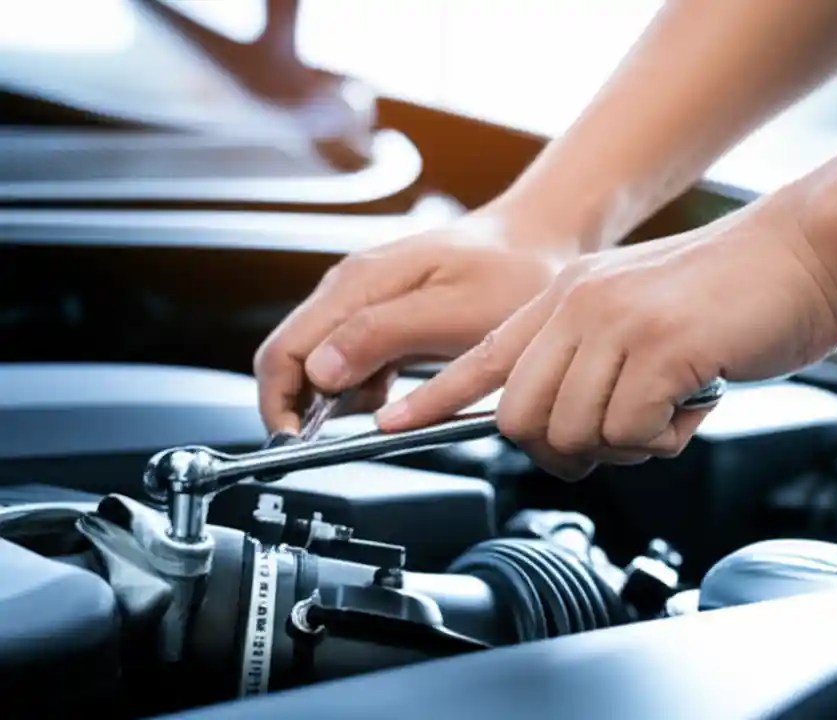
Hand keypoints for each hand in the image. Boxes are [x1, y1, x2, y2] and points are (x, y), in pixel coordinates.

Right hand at [254, 205, 577, 433]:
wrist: (541, 239)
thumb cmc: (513, 271)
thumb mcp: (454, 314)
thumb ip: (381, 337)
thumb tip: (318, 371)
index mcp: (360, 283)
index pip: (284, 351)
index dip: (279, 405)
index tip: (294, 446)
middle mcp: (351, 285)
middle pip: (292, 356)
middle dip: (297, 407)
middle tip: (326, 446)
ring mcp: (365, 297)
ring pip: (318, 360)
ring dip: (330, 399)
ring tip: (372, 419)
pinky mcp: (383, 311)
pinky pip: (350, 357)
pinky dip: (358, 387)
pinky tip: (388, 398)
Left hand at [375, 195, 836, 478]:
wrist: (802, 252)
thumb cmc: (731, 295)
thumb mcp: (640, 317)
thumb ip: (594, 365)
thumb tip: (570, 436)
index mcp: (566, 296)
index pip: (482, 357)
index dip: (434, 398)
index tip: (392, 424)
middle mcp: (578, 306)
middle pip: (522, 420)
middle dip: (567, 449)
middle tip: (623, 436)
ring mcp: (615, 323)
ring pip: (574, 433)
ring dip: (626, 444)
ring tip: (670, 410)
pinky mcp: (659, 347)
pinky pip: (629, 430)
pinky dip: (663, 437)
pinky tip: (694, 403)